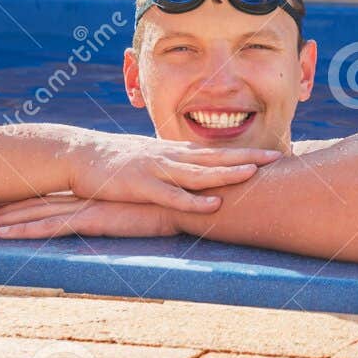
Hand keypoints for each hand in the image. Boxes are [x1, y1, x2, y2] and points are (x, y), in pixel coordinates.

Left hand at [0, 196, 179, 238]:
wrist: (194, 198)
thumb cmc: (180, 203)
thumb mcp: (154, 205)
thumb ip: (143, 206)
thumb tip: (143, 210)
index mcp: (100, 193)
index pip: (57, 194)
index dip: (29, 197)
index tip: (5, 201)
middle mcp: (89, 196)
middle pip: (39, 200)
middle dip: (6, 207)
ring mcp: (90, 206)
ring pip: (38, 212)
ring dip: (5, 218)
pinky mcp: (95, 219)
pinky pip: (53, 227)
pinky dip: (26, 230)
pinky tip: (4, 235)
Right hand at [66, 132, 280, 213]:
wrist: (78, 154)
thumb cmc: (116, 161)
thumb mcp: (151, 160)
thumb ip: (174, 167)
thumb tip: (197, 175)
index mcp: (175, 152)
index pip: (218, 151)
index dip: (247, 152)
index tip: (275, 153)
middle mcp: (171, 157)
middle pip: (216, 157)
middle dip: (248, 156)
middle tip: (279, 157)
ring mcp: (156, 169)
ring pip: (198, 173)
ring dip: (226, 173)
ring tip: (253, 173)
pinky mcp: (141, 186)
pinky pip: (171, 195)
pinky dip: (193, 201)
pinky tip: (213, 206)